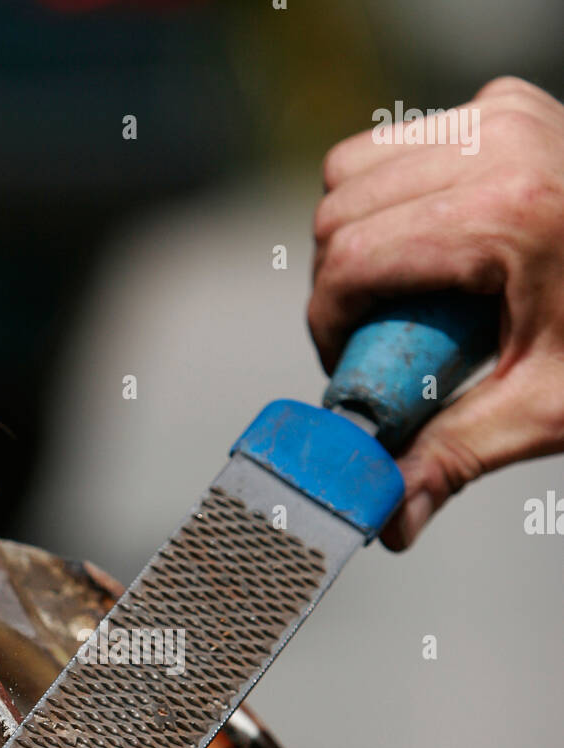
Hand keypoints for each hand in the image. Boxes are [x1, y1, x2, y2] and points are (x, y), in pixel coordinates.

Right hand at [309, 76, 563, 547]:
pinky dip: (393, 197)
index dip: (328, 322)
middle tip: (376, 340)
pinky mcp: (506, 106)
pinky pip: (402, 145)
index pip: (353, 259)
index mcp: (508, 215)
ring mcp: (503, 114)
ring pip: (356, 167)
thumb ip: (456, 455)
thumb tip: (388, 519)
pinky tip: (433, 248)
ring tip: (400, 293)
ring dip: (355, 235)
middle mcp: (499, 144)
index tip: (349, 366)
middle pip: (340, 209)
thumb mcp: (547, 405)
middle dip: (336, 284)